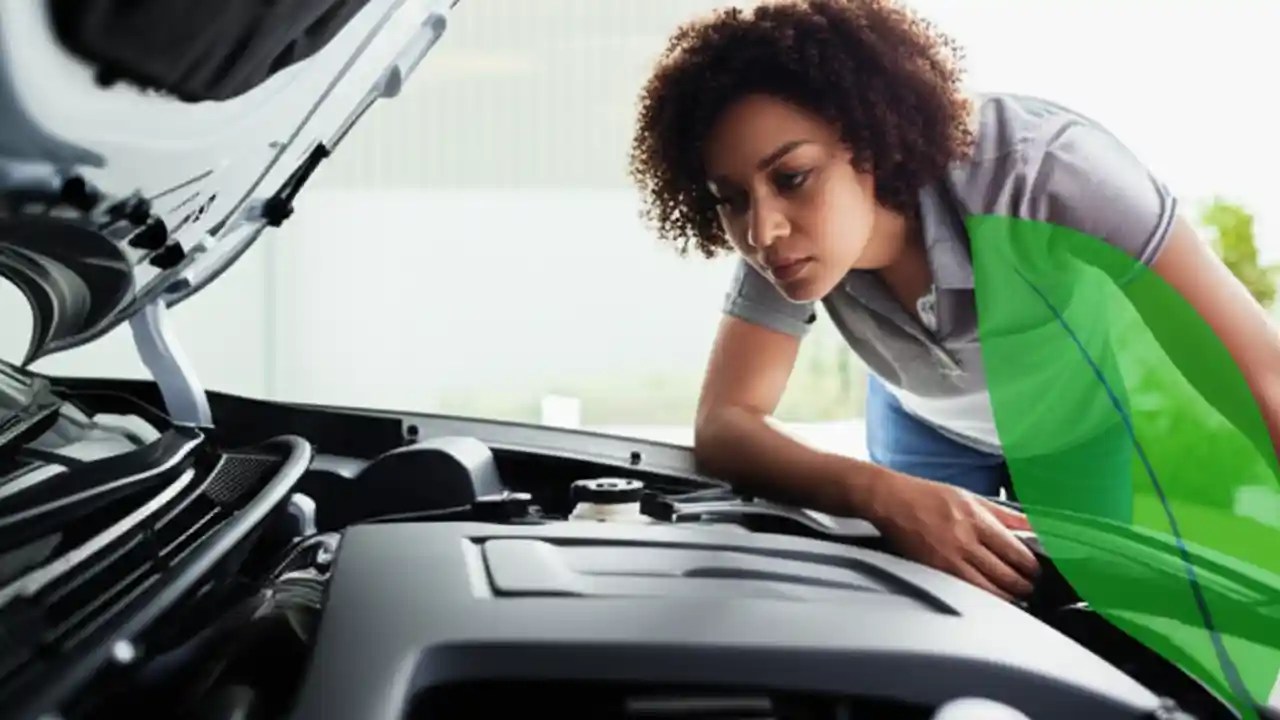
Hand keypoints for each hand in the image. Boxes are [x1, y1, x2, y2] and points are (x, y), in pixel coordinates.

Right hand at [866, 471, 1039, 600]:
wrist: (892, 501)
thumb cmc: (929, 497)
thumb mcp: (973, 498)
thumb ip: (1006, 515)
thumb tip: (1035, 526)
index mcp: (978, 521)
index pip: (1018, 554)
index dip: (1033, 567)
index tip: (1035, 570)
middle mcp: (965, 542)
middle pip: (1008, 577)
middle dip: (1024, 586)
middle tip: (1028, 586)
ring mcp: (949, 561)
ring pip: (990, 592)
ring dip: (1006, 597)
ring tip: (1011, 594)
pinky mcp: (935, 574)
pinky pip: (967, 594)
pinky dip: (983, 599)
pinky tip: (988, 596)